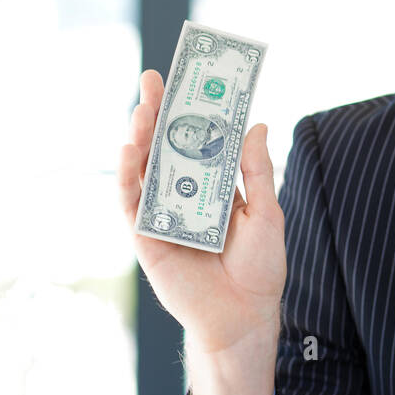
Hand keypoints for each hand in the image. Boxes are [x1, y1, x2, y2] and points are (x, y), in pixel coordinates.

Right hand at [118, 69, 286, 356]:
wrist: (245, 316)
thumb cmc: (260, 267)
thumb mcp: (266, 211)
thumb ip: (256, 170)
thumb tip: (256, 124)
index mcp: (214, 187)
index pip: (198, 141)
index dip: (190, 111)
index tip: (186, 78)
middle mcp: (185, 196)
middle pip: (165, 147)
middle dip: (157, 113)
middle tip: (153, 80)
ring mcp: (162, 214)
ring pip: (144, 168)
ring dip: (140, 137)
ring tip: (142, 109)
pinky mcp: (147, 237)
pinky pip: (132, 202)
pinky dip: (128, 176)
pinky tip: (130, 150)